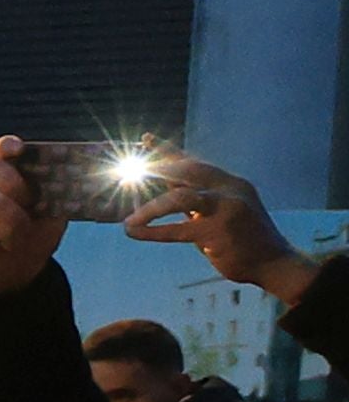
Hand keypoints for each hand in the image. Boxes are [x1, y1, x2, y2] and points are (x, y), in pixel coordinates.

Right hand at [0, 134, 58, 295]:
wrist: (19, 269)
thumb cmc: (37, 234)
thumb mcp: (56, 214)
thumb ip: (62, 196)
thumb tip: (79, 180)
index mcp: (13, 177)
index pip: (3, 151)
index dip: (8, 146)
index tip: (17, 148)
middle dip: (13, 181)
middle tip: (28, 198)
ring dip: (13, 213)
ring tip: (22, 228)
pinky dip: (4, 234)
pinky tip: (8, 242)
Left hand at [126, 154, 316, 307]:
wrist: (274, 263)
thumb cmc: (241, 239)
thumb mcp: (220, 211)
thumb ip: (196, 199)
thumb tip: (165, 184)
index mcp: (230, 183)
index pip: (194, 162)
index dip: (167, 151)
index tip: (145, 139)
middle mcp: (230, 190)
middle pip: (187, 170)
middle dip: (155, 171)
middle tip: (128, 177)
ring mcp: (226, 209)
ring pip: (180, 197)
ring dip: (151, 208)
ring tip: (130, 221)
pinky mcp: (219, 232)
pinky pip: (177, 229)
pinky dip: (153, 231)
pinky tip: (134, 232)